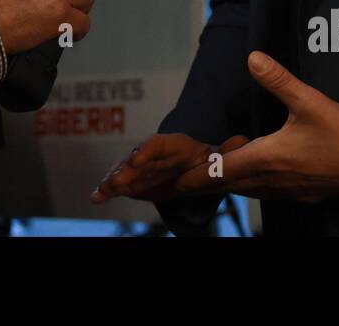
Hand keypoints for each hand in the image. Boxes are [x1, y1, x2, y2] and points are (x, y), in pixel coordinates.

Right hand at [91, 132, 249, 204]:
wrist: (192, 166)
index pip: (158, 145)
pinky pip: (119, 185)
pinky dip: (106, 190)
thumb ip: (226, 152)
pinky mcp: (133, 181)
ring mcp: (140, 167)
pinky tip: (96, 198)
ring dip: (113, 180)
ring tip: (102, 191)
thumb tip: (243, 140)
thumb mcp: (217, 156)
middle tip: (116, 181)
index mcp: (173, 146)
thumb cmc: (205, 159)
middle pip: (137, 159)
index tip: (137, 158)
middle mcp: (152, 154)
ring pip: (124, 172)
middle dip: (126, 170)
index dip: (147, 151)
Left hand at [173, 51, 338, 201]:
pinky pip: (269, 192)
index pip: (222, 170)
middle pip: (231, 185)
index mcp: (267, 158)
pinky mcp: (306, 192)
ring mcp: (291, 189)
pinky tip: (257, 177)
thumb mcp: (309, 101)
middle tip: (185, 181)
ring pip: (250, 191)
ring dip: (230, 184)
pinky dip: (253, 186)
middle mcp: (274, 179)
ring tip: (215, 176)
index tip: (177, 180)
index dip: (198, 175)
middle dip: (207, 183)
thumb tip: (252, 57)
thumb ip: (278, 79)